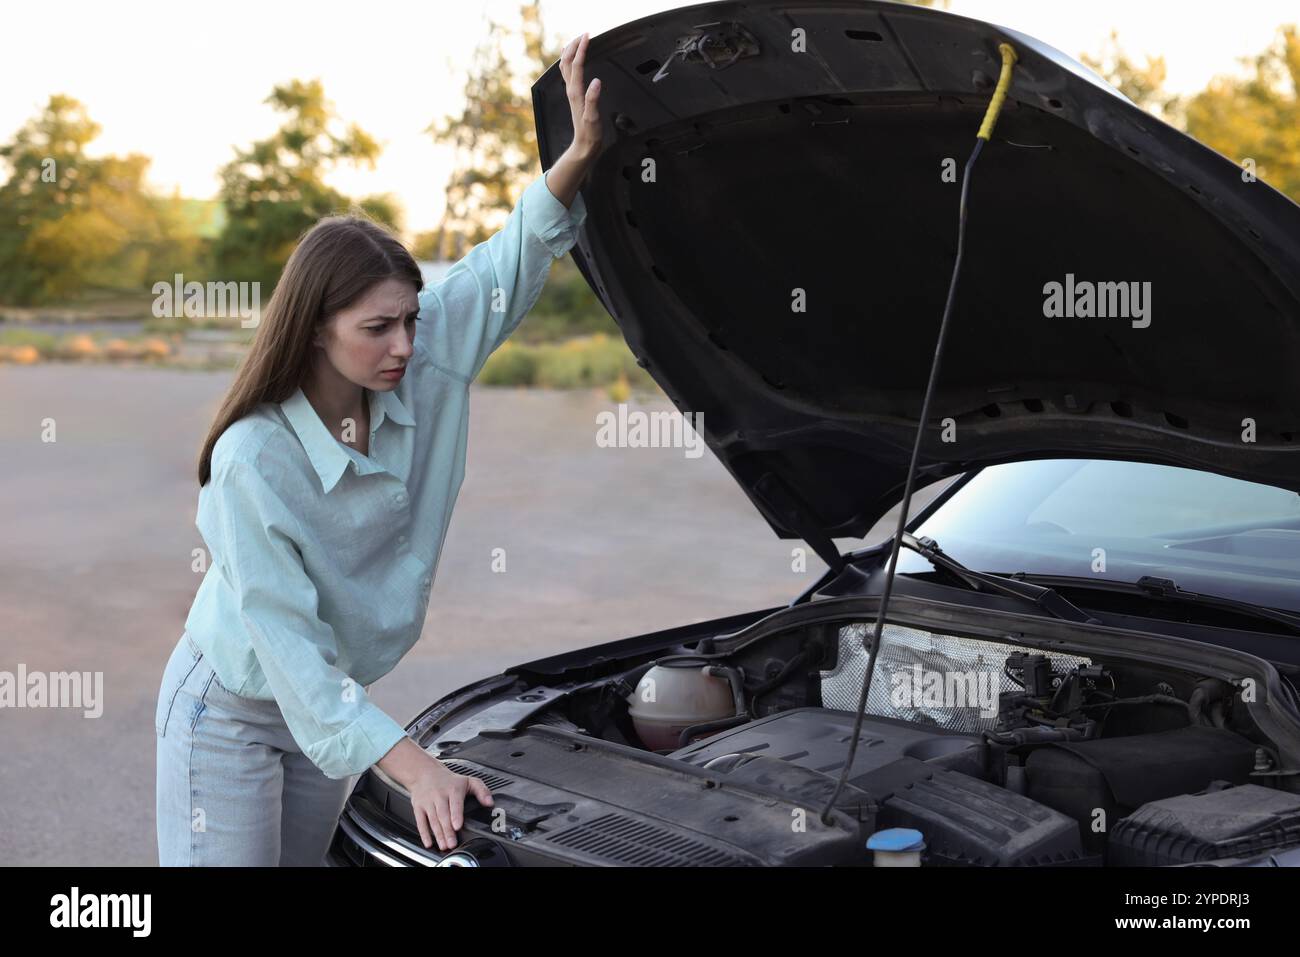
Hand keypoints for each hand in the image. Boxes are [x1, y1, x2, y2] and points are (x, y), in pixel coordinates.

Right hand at [408, 756, 493, 851]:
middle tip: (452, 844)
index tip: (457, 826)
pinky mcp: (418, 807)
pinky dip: (424, 833)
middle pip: (443, 815)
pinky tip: (428, 843)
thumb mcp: (468, 780)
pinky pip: (420, 821)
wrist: (425, 773)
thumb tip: (490, 803)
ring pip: (433, 820)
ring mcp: (428, 801)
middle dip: (447, 830)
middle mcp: (439, 795)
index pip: (455, 803)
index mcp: (453, 789)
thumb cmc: (450, 781)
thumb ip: (482, 791)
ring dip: (438, 834)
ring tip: (444, 846)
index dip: (456, 815)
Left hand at [559, 32, 601, 160]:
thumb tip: (597, 81)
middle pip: (567, 61)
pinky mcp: (574, 95)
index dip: (581, 48)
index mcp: (576, 92)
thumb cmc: (590, 132)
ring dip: (570, 51)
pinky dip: (570, 62)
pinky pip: (568, 73)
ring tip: (578, 42)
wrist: (584, 144)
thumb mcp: (593, 116)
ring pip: (565, 66)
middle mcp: (571, 90)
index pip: (577, 64)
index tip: (587, 36)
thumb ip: (593, 98)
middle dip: (573, 45)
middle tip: (583, 35)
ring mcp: (571, 92)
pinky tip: (575, 60)